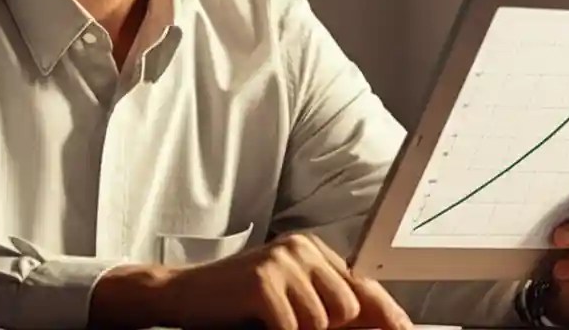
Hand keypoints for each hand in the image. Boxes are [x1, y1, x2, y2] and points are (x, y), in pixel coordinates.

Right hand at [91, 233, 412, 329]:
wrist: (183, 295)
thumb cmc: (238, 303)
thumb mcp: (289, 298)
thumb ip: (329, 305)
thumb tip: (380, 323)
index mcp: (311, 248)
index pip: (360, 284)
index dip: (385, 314)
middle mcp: (300, 247)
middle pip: (347, 307)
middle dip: (326, 328)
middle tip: (290, 324)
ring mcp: (281, 261)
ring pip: (322, 321)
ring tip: (270, 321)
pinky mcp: (263, 281)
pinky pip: (293, 327)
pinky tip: (259, 323)